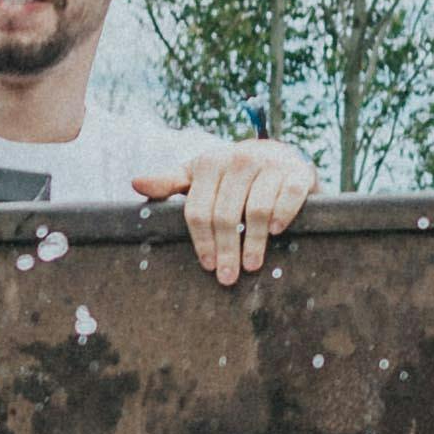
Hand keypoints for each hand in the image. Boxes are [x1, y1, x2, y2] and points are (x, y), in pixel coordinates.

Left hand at [135, 137, 311, 289]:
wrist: (281, 156)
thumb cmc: (233, 174)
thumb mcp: (199, 176)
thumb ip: (170, 183)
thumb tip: (135, 183)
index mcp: (210, 163)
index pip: (198, 209)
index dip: (201, 241)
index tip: (207, 266)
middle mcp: (239, 159)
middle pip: (225, 214)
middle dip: (226, 250)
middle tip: (227, 277)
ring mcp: (270, 164)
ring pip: (256, 210)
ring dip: (253, 242)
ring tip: (251, 265)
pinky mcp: (297, 172)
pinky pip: (288, 198)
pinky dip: (282, 217)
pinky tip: (277, 234)